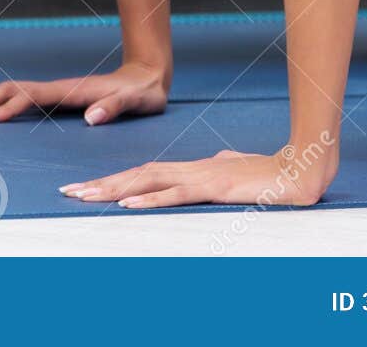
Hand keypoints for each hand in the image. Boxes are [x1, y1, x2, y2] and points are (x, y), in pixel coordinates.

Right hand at [0, 61, 169, 123]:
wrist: (147, 77)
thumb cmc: (142, 93)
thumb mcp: (136, 102)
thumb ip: (114, 107)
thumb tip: (90, 118)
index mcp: (69, 92)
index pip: (28, 98)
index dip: (5, 109)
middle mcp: (56, 90)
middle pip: (8, 91)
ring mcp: (54, 93)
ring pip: (9, 93)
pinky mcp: (56, 99)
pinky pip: (19, 100)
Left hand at [59, 143, 336, 208]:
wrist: (299, 170)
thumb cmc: (268, 174)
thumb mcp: (235, 172)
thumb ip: (220, 167)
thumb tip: (213, 162)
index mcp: (190, 169)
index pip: (142, 174)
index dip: (112, 181)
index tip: (85, 189)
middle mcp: (188, 170)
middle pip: (134, 176)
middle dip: (99, 185)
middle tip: (67, 193)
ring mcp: (199, 177)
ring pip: (146, 182)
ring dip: (112, 190)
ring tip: (84, 197)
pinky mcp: (213, 187)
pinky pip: (175, 194)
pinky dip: (148, 200)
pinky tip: (127, 204)